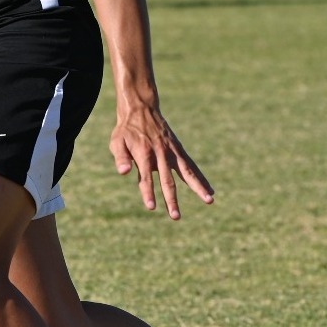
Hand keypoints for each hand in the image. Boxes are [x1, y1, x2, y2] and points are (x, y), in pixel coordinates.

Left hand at [110, 99, 213, 219]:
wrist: (141, 110)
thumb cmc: (126, 130)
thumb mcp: (117, 141)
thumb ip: (120, 157)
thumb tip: (123, 172)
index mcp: (144, 154)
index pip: (146, 178)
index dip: (148, 192)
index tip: (151, 207)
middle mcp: (161, 154)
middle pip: (168, 180)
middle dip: (172, 199)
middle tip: (176, 216)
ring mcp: (172, 152)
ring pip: (187, 172)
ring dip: (198, 187)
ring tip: (209, 201)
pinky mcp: (179, 151)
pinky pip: (191, 167)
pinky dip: (201, 178)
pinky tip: (209, 190)